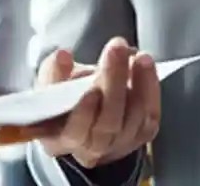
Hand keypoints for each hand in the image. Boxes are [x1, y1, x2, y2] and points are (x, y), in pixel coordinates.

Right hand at [26, 37, 160, 168]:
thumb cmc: (63, 98)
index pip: (74, 131)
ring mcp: (118, 144)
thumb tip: (63, 56)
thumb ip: (53, 71)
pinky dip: (150, 87)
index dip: (84, 113)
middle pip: (107, 122)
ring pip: (131, 118)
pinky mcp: (140, 135)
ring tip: (137, 56)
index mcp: (60, 139)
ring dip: (137, 83)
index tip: (91, 89)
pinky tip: (145, 64)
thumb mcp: (49, 84)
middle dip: (113, 82)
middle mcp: (91, 148)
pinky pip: (149, 114)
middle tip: (116, 49)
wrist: (87, 113)